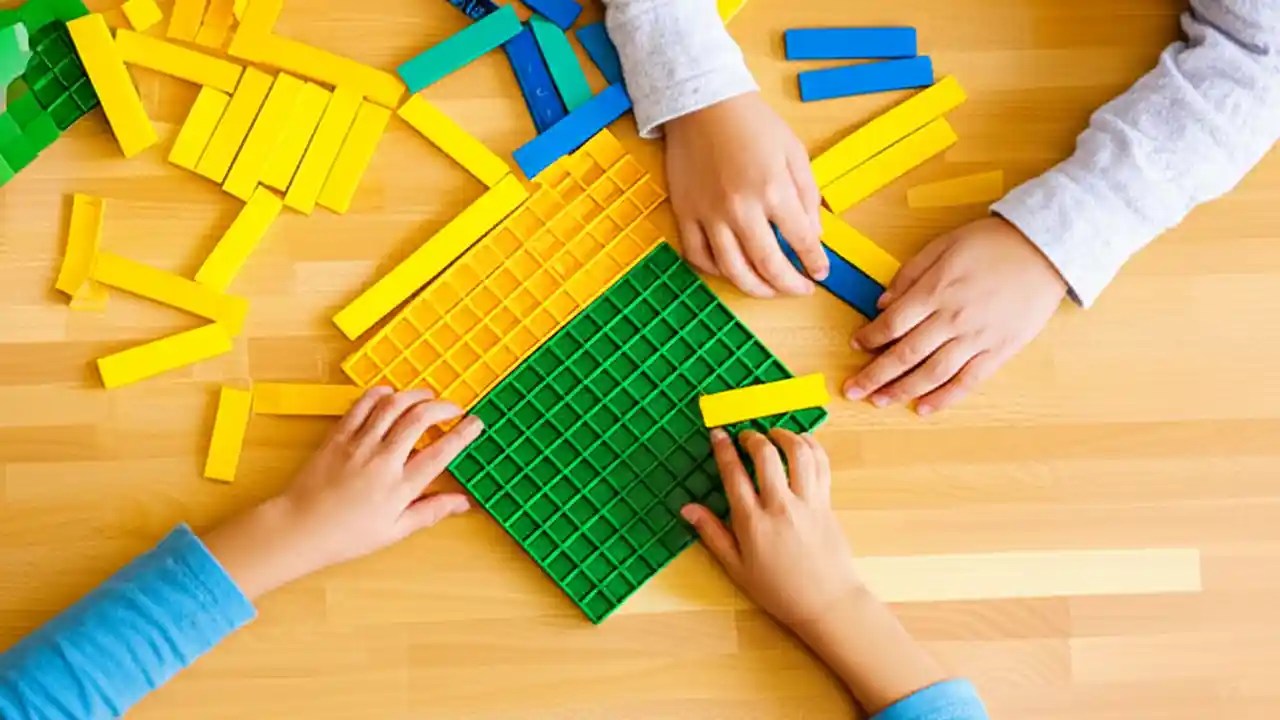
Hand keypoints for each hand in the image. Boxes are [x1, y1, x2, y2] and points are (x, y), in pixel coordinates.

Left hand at [203, 387, 483, 597]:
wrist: (299, 528)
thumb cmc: (346, 535)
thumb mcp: (395, 531)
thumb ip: (430, 511)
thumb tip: (462, 502)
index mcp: (400, 486)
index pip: (441, 451)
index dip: (463, 433)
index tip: (475, 423)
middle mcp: (382, 460)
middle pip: (420, 418)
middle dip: (443, 406)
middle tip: (454, 408)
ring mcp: (359, 444)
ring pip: (393, 405)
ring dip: (415, 395)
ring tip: (427, 397)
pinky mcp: (338, 436)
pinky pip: (362, 405)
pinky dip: (380, 394)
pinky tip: (391, 394)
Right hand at [664, 93, 826, 297]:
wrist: (703, 103)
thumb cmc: (752, 123)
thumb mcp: (794, 152)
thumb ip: (807, 195)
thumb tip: (813, 235)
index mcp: (773, 190)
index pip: (801, 241)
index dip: (815, 263)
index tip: (821, 272)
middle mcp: (741, 208)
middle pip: (769, 265)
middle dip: (790, 285)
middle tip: (802, 290)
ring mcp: (709, 214)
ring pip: (733, 270)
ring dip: (757, 289)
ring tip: (770, 291)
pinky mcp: (686, 213)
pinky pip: (699, 256)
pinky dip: (717, 271)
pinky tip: (733, 271)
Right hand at [683, 429, 947, 710]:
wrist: (826, 602)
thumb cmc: (778, 590)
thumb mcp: (737, 568)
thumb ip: (713, 534)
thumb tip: (687, 508)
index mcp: (753, 523)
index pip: (734, 475)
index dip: (723, 449)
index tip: (718, 434)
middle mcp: (780, 507)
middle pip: (766, 455)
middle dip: (753, 437)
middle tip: (746, 436)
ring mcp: (808, 502)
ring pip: (798, 452)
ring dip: (784, 436)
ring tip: (774, 435)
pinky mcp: (828, 502)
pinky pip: (821, 464)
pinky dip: (811, 446)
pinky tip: (801, 444)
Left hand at [845, 217, 1067, 414]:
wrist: (1048, 248)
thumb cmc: (994, 242)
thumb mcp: (945, 244)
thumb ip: (910, 274)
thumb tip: (882, 303)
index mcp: (937, 290)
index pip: (893, 323)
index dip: (870, 337)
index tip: (857, 345)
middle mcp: (954, 318)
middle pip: (906, 354)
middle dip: (875, 375)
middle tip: (853, 389)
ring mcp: (978, 338)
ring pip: (932, 373)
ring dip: (902, 390)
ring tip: (879, 401)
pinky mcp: (1000, 350)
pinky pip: (968, 381)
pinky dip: (944, 398)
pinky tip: (923, 408)